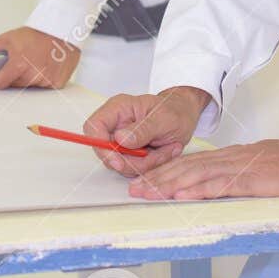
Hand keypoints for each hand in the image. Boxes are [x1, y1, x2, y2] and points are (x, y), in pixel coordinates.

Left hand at [0, 26, 79, 88]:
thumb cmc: (37, 34)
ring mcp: (46, 80)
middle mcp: (33, 75)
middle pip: (15, 86)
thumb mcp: (9, 37)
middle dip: (15, 76)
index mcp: (19, 63)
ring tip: (35, 62)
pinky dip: (44, 79)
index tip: (0, 74)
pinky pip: (44, 87)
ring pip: (30, 87)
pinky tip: (46, 66)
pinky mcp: (57, 83)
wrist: (62, 30)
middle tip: (22, 62)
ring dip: (30, 78)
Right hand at [83, 87, 207, 175]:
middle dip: (131, 160)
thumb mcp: (163, 119)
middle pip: (106, 151)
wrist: (185, 116)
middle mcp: (115, 125)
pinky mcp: (129, 154)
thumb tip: (120, 139)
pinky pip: (132, 168)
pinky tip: (162, 153)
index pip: (93, 127)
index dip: (100, 146)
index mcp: (118, 109)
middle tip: (155, 154)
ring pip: (120, 164)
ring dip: (144, 163)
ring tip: (165, 150)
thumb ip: (142, 129)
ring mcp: (120, 141)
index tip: (118, 160)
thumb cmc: (175, 111)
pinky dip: (148, 166)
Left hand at [128, 139, 278, 200]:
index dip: (164, 172)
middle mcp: (229, 160)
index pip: (190, 164)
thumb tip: (213, 184)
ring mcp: (239, 169)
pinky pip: (220, 185)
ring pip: (196, 175)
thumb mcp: (256, 167)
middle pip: (186, 168)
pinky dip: (199, 190)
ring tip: (147, 193)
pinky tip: (182, 194)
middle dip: (157, 179)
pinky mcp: (251, 180)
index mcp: (229, 158)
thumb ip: (235, 174)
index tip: (143, 181)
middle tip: (133, 190)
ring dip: (169, 184)